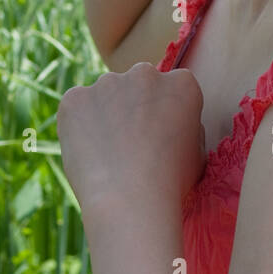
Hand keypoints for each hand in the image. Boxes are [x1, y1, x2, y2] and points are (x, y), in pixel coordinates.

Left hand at [56, 62, 206, 213]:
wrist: (129, 200)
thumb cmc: (170, 184)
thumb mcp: (197, 155)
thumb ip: (188, 129)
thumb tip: (174, 124)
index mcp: (181, 84)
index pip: (173, 88)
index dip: (165, 112)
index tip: (159, 134)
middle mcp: (144, 73)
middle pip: (138, 84)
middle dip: (135, 106)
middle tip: (131, 143)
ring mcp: (106, 82)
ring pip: (106, 95)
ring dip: (106, 114)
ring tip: (107, 153)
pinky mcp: (75, 97)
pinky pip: (77, 107)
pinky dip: (79, 124)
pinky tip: (88, 152)